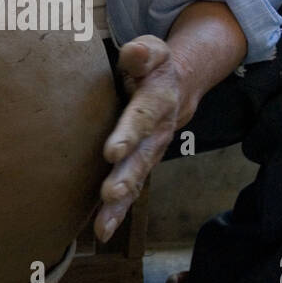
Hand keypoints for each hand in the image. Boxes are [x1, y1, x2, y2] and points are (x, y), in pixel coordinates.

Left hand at [94, 35, 195, 242]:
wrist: (180, 86)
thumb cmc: (155, 66)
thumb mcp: (154, 51)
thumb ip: (143, 53)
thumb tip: (134, 52)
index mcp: (157, 101)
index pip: (142, 117)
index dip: (129, 133)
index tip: (113, 151)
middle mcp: (157, 133)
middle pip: (142, 158)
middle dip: (126, 177)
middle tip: (110, 194)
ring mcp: (151, 154)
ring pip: (137, 182)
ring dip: (121, 204)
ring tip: (103, 225)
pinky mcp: (141, 167)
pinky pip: (131, 193)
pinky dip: (117, 213)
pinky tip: (101, 232)